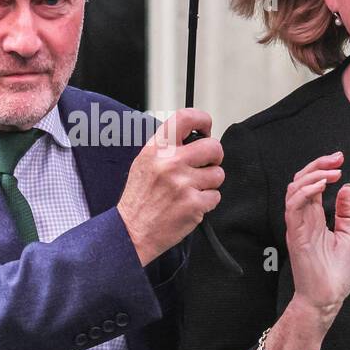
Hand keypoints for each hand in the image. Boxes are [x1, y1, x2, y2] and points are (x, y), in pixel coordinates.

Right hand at [118, 108, 223, 265]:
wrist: (131, 231)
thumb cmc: (139, 199)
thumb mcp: (144, 163)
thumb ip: (167, 148)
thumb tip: (196, 137)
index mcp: (156, 149)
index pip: (185, 118)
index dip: (203, 119)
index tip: (206, 128)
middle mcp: (170, 163)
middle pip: (213, 147)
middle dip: (214, 157)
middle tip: (204, 166)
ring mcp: (183, 184)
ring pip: (218, 174)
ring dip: (209, 183)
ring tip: (191, 190)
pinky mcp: (193, 204)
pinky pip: (215, 196)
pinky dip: (206, 202)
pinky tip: (190, 205)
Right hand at [284, 151, 349, 322]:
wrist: (326, 300)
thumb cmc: (332, 275)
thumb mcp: (346, 236)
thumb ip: (346, 213)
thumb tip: (347, 189)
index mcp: (313, 219)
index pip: (311, 185)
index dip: (322, 168)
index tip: (339, 159)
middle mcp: (302, 220)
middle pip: (300, 182)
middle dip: (317, 165)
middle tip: (336, 158)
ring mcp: (297, 226)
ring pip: (293, 190)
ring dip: (311, 175)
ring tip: (331, 172)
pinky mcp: (296, 235)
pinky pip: (293, 207)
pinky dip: (305, 192)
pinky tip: (320, 186)